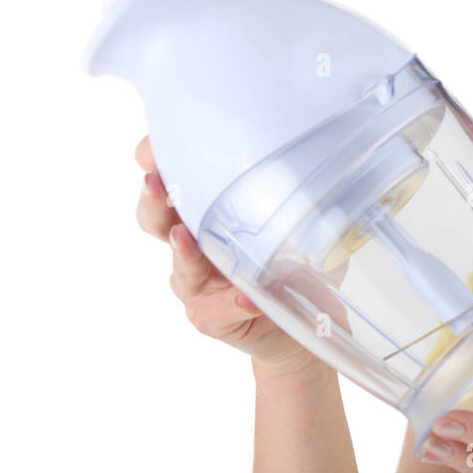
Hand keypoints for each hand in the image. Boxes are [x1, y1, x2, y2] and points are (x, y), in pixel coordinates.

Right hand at [133, 134, 321, 377]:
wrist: (307, 323)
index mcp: (209, 214)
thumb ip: (297, 192)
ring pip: (181, 267)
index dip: (154, 162)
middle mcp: (194, 247)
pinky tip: (246, 298)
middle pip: (157, 221)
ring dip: (183, 251)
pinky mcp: (211, 317)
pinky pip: (217, 310)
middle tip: (155, 183)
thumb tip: (320, 155)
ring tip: (185, 237)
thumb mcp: (302, 220)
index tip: (152, 149)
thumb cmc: (295, 263)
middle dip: (154, 200)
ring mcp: (198, 284)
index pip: (172, 182)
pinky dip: (232, 303)